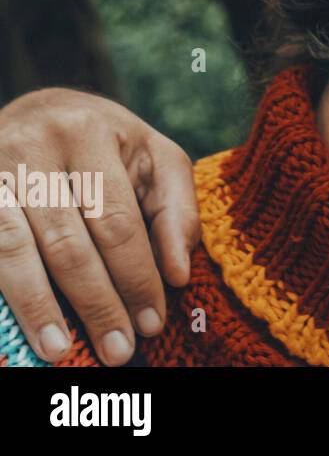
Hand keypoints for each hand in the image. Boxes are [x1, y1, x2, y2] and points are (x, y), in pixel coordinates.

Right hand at [0, 88, 197, 365]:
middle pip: (67, 242)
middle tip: (118, 349)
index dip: (136, 276)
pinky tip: (17, 324)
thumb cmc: (108, 142)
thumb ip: (175, 210)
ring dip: (39, 308)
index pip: (116, 220)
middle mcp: (32, 147)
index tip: (152, 321)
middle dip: (96, 302)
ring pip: (14, 251)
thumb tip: (179, 273)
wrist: (37, 110)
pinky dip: (3, 290)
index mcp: (88, 131)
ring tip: (61, 350)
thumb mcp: (153, 157)